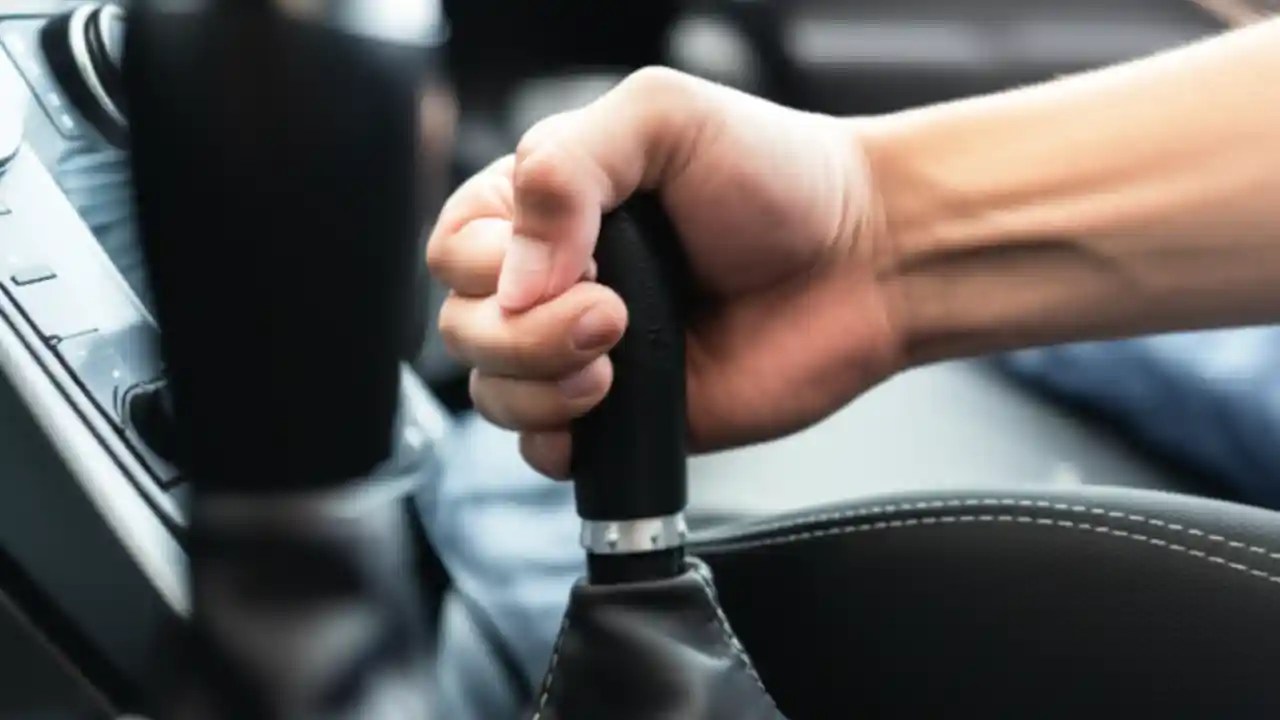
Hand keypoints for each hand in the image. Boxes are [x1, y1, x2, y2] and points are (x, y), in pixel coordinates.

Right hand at [427, 68, 902, 477]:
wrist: (865, 259)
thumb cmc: (779, 176)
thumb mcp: (663, 117)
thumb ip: (568, 165)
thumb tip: (517, 273)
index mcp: (547, 206)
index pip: (455, 247)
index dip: (491, 265)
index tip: (575, 258)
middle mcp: (556, 280)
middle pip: (462, 328)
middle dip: (523, 331)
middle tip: (613, 310)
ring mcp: (583, 353)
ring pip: (492, 392)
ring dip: (540, 384)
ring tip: (619, 355)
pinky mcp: (621, 416)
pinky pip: (543, 451)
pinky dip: (559, 439)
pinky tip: (612, 404)